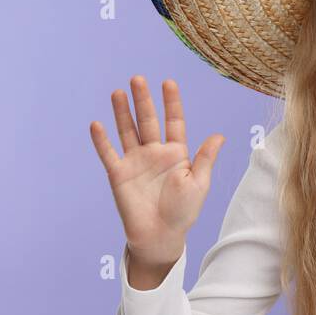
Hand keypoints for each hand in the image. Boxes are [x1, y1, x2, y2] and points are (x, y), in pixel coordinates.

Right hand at [89, 76, 224, 268]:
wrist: (161, 236)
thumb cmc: (183, 212)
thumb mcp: (199, 183)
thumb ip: (205, 158)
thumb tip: (219, 135)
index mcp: (176, 153)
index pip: (173, 121)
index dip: (171, 103)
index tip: (168, 82)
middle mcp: (154, 152)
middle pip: (148, 120)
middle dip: (143, 100)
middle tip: (138, 78)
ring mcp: (135, 162)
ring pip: (128, 131)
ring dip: (122, 113)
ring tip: (118, 92)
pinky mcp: (118, 174)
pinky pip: (109, 154)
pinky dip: (102, 140)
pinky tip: (96, 124)